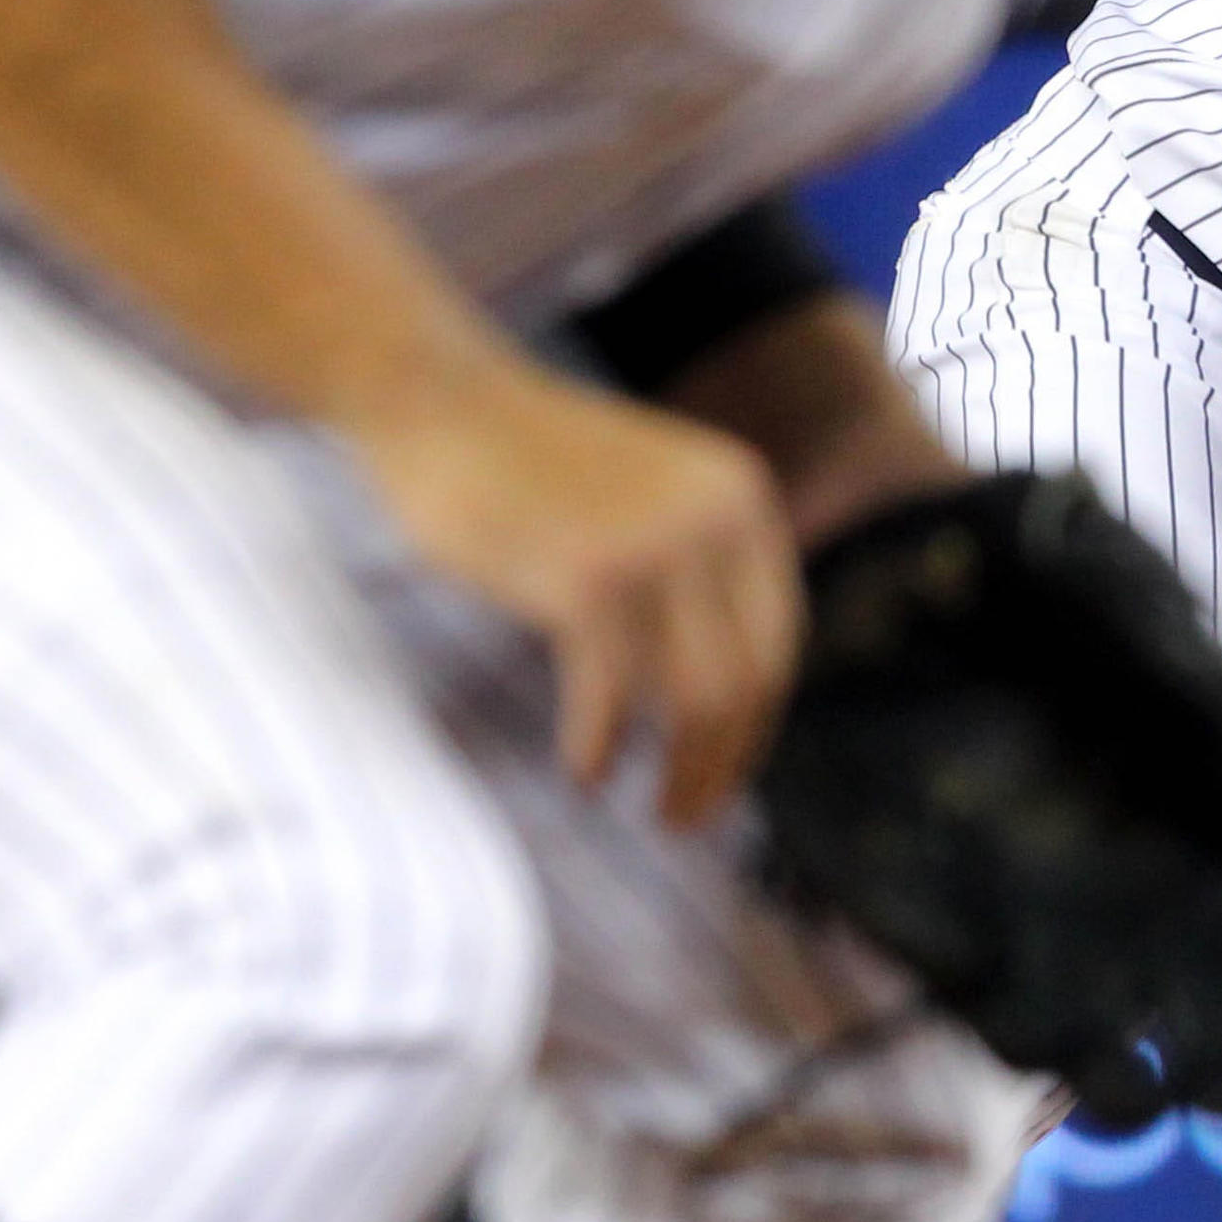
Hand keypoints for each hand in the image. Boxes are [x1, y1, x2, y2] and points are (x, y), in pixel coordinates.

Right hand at [356, 363, 801, 825]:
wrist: (444, 403)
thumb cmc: (536, 465)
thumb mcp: (652, 497)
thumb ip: (697, 570)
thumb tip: (728, 701)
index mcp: (741, 497)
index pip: (777, 644)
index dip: (754, 726)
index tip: (725, 775)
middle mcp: (715, 518)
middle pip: (743, 683)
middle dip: (719, 765)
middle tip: (684, 819)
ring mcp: (653, 547)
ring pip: (691, 702)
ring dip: (672, 773)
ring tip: (644, 810)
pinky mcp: (586, 579)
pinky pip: (611, 698)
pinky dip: (597, 749)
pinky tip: (582, 772)